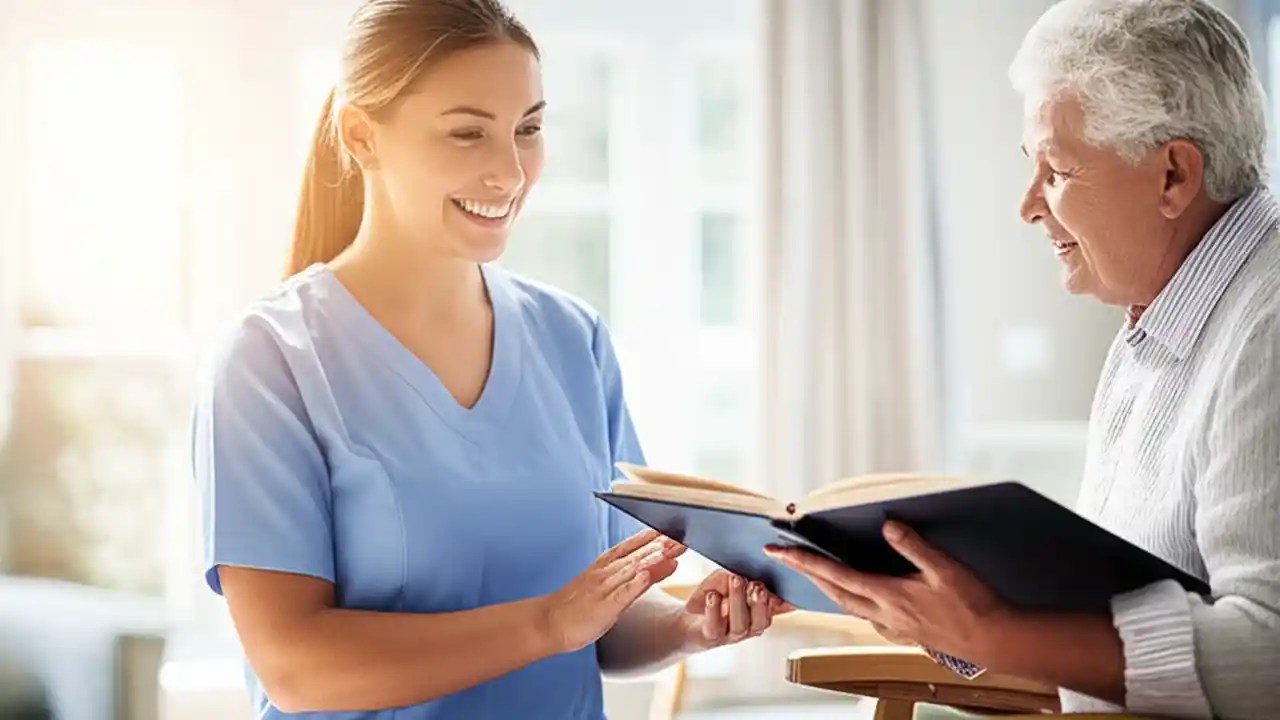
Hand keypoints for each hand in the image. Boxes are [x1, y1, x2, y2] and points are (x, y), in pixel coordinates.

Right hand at [541, 529, 684, 653]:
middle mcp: (606, 572)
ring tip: (674, 548)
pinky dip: (636, 584)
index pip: (634, 545)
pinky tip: (649, 575)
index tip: (676, 525)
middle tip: (685, 532)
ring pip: (632, 569)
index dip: (655, 535)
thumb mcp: (605, 586)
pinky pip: (622, 594)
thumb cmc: (576, 606)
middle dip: (662, 543)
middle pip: (638, 554)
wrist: (547, 623)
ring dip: (654, 558)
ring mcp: (604, 588)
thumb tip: (665, 563)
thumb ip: (635, 574)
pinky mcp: (603, 607)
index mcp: (605, 565)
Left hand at [678, 570, 793, 651]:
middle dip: (760, 602)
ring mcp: (730, 634)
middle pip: (761, 621)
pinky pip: (715, 626)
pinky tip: (712, 595)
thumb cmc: (712, 597)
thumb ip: (737, 576)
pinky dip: (714, 609)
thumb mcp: (725, 580)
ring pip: (740, 624)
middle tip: (756, 585)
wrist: (687, 617)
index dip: (781, 603)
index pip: (775, 610)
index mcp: (758, 613)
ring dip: (739, 600)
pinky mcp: (710, 636)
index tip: (777, 589)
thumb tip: (746, 572)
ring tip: (736, 580)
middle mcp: (748, 627)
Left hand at [765, 521, 1009, 661]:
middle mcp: (883, 612)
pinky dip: (850, 598)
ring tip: (812, 569)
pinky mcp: (902, 628)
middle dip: (806, 572)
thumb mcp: (945, 568)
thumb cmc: (972, 605)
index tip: (780, 551)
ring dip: (825, 585)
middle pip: (832, 592)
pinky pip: (864, 612)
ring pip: (846, 603)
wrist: (992, 640)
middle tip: (784, 556)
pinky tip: (856, 592)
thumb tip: (887, 526)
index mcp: (888, 595)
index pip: (835, 575)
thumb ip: (913, 546)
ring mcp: (891, 623)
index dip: (805, 561)